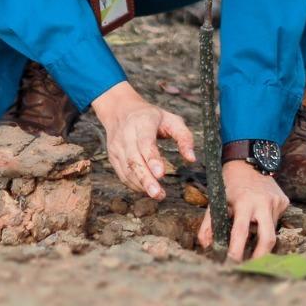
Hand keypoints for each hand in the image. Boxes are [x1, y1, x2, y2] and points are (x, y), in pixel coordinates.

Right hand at [91, 83, 196, 198]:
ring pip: (127, 169)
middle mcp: (126, 134)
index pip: (145, 142)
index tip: (161, 174)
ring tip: (158, 195)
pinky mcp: (112, 156)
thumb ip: (184, 137)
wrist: (120, 110)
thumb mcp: (172, 119)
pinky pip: (122, 174)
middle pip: (134, 160)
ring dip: (141, 185)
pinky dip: (134, 184)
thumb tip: (192, 159)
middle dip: (146, 179)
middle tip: (158, 194)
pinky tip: (146, 189)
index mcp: (142, 122)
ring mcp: (117, 146)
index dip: (152, 159)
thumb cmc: (151, 116)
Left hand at [198, 158, 288, 261]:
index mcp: (244, 202)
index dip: (236, 251)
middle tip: (252, 267)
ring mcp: (276, 202)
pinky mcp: (284, 201)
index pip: (240, 232)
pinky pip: (275, 220)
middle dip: (261, 256)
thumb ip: (209, 224)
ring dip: (260, 235)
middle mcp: (263, 202)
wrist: (249, 158)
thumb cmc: (230, 182)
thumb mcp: (217, 200)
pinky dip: (266, 223)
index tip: (232, 263)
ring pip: (271, 230)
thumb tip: (206, 246)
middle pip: (268, 239)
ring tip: (251, 228)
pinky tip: (259, 214)